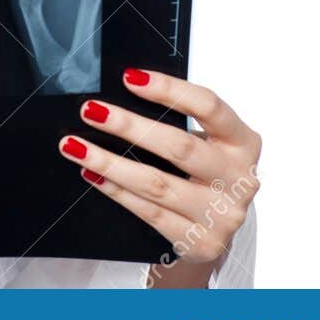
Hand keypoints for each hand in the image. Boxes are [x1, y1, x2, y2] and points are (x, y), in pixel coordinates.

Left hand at [59, 67, 262, 283]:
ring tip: (76, 146)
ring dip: (110, 162)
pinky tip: (93, 174)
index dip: (169, 90)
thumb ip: (177, 123)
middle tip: (90, 110)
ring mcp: (223, 214)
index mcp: (243, 142)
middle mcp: (239, 177)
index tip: (129, 78)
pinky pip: (149, 212)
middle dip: (129, 126)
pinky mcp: (202, 242)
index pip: (209, 107)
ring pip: (157, 183)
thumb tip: (118, 101)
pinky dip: (116, 191)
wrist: (217, 229)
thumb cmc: (205, 174)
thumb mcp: (206, 143)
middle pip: (179, 147)